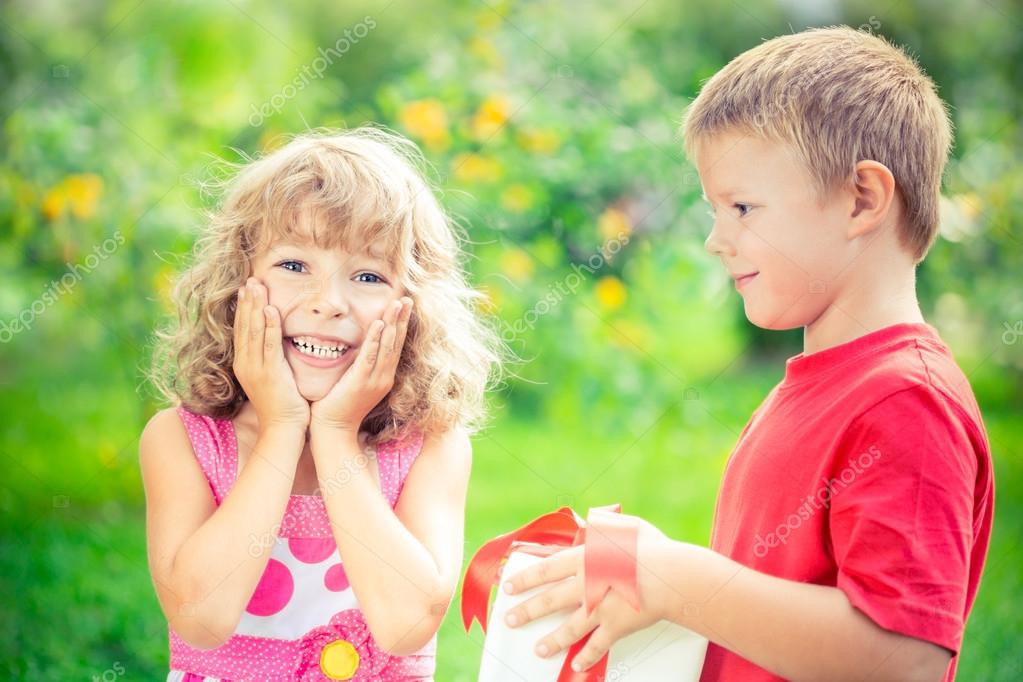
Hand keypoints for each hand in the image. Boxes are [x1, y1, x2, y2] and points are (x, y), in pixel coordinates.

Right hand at [232, 277, 309, 430]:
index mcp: (244, 363)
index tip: (246, 288)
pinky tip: (271, 310)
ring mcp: (256, 368)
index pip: (241, 329)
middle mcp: (246, 363)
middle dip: (247, 301)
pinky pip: (270, 345)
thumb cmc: (282, 403)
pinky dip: (270, 327)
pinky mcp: (271, 373)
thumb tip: (275, 340)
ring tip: (257, 286)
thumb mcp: (271, 376)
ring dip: (255, 307)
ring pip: (254, 331)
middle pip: (244, 326)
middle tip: (250, 279)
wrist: (283, 428)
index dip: (243, 308)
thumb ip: (270, 357)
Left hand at [310, 297, 412, 432]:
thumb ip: (360, 365)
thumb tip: (357, 346)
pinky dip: (376, 340)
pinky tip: (379, 324)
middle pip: (396, 343)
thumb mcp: (354, 382)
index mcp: (383, 376)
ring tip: (397, 304)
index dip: (401, 326)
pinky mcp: (360, 382)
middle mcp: (383, 377)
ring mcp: (374, 380)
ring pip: (387, 347)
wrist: (333, 430)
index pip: (395, 346)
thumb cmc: (338, 406)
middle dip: (401, 319)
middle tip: (407, 299)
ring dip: (393, 324)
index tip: (404, 306)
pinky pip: (370, 357)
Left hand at [502, 517, 677, 671]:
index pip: (546, 569)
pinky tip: (576, 665)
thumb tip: (594, 521)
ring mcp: (600, 609)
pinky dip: (586, 658)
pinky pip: (597, 646)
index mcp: (585, 559)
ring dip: (551, 641)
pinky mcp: (616, 627)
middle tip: (510, 619)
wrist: (670, 575)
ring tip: (538, 649)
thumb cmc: (650, 549)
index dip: (525, 578)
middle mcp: (586, 585)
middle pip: (549, 601)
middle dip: (527, 611)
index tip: (509, 585)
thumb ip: (605, 527)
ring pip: (568, 629)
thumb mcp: (624, 528)